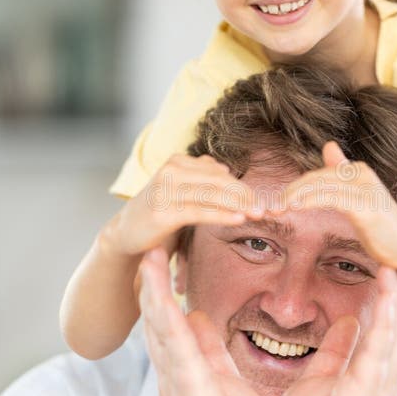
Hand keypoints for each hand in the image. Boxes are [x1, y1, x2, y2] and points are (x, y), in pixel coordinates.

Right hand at [107, 154, 262, 257]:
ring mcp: (164, 189)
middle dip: (246, 195)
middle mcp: (171, 170)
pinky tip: (239, 218)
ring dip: (239, 204)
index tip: (266, 200)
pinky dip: (221, 214)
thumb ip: (203, 179)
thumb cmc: (160, 213)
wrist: (127, 233)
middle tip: (270, 207)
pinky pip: (198, 210)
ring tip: (259, 213)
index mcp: (179, 162)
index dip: (244, 187)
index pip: (220, 173)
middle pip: (219, 181)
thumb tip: (227, 170)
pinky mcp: (162, 211)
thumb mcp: (183, 192)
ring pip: (211, 194)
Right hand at [139, 247, 274, 395]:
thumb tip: (197, 315)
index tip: (160, 248)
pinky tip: (159, 293)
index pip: (168, 318)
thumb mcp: (224, 380)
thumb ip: (210, 349)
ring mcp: (179, 384)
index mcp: (185, 368)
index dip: (160, 284)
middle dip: (150, 281)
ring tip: (148, 254)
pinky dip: (166, 317)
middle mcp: (174, 373)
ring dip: (152, 291)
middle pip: (156, 318)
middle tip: (146, 241)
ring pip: (161, 327)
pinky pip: (176, 349)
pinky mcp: (191, 395)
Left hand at [273, 267, 396, 395]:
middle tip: (396, 260)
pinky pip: (379, 360)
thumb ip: (336, 352)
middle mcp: (381, 385)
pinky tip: (385, 302)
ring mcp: (374, 395)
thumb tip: (347, 321)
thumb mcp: (321, 381)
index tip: (388, 266)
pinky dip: (386, 329)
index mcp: (372, 379)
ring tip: (393, 271)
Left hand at [276, 142, 396, 272]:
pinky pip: (330, 199)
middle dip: (289, 192)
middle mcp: (361, 174)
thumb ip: (343, 173)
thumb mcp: (359, 197)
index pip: (317, 175)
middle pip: (315, 179)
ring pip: (320, 186)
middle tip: (269, 208)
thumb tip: (329, 145)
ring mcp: (365, 188)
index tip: (276, 203)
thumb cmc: (383, 228)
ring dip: (293, 197)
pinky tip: (293, 208)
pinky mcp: (366, 205)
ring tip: (275, 209)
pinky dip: (309, 201)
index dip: (295, 188)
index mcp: (357, 171)